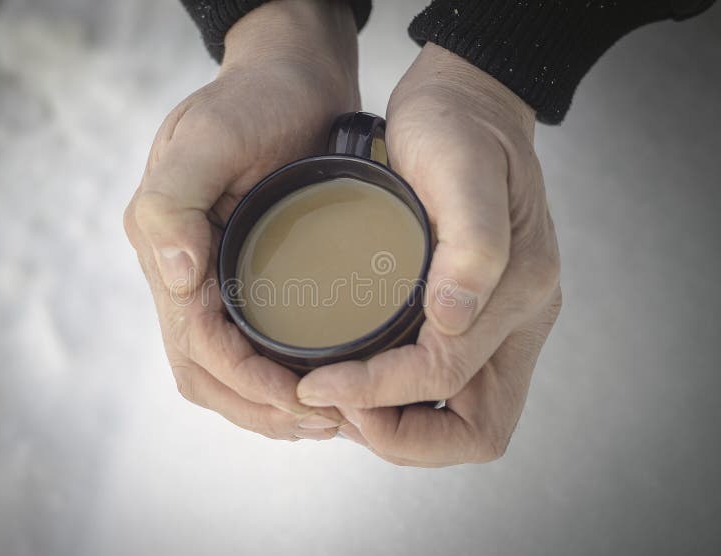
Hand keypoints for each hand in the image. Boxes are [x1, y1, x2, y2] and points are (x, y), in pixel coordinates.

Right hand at [124, 0, 359, 439]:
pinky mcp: (245, 270)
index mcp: (167, 246)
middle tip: (321, 425)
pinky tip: (311, 385)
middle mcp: (184, 268)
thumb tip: (174, 277)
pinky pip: (246, 341)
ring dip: (266, 404)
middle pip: (206, 370)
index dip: (245, 381)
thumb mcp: (210, 136)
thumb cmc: (256, 98)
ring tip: (321, 422)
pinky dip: (273, 376)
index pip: (197, 342)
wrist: (292, 71)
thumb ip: (171, 201)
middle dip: (258, 407)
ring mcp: (212, 272)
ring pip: (224, 368)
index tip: (301, 400)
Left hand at [297, 44, 561, 464]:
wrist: (466, 103)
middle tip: (333, 402)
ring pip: (460, 418)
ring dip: (398, 426)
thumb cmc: (459, 127)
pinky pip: (447, 388)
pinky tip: (358, 379)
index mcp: (521, 291)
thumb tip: (455, 318)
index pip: (449, 378)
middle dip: (399, 434)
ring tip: (338, 398)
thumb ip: (472, 242)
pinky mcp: (473, 316)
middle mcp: (517, 319)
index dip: (383, 392)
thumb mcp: (461, 168)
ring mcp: (498, 322)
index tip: (319, 381)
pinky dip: (401, 401)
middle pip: (475, 430)